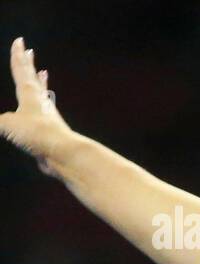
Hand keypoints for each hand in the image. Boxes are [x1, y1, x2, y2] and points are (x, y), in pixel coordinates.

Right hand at [0, 36, 75, 177]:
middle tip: (30, 51)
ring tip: (43, 73)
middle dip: (28, 65)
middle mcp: (40, 102)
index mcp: (29, 94)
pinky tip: (44, 108)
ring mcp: (47, 116)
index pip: (21, 70)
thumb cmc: (36, 133)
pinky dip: (43, 104)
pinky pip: (44, 112)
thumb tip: (1, 121)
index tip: (20, 42)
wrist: (63, 154)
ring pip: (42, 94)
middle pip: (32, 79)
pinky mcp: (50, 130)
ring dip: (40, 82)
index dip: (17, 56)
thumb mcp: (8, 124)